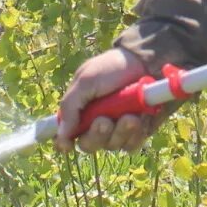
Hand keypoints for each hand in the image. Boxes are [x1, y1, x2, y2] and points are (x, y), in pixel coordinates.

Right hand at [55, 47, 174, 152]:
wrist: (146, 62)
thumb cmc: (112, 68)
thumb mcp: (86, 80)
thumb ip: (70, 107)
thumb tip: (60, 135)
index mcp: (80, 111)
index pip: (67, 135)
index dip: (65, 142)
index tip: (68, 145)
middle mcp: (97, 123)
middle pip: (89, 144)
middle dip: (96, 135)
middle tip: (104, 121)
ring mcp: (117, 129)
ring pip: (111, 145)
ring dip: (119, 132)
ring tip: (130, 116)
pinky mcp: (137, 132)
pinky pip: (131, 144)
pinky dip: (134, 134)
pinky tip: (140, 118)